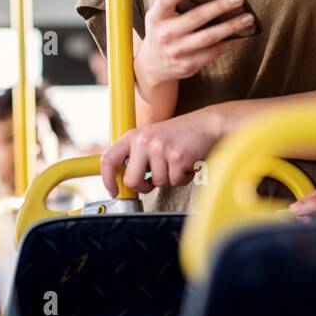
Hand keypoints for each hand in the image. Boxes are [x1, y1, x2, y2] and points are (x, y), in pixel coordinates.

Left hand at [99, 112, 220, 194]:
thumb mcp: (152, 138)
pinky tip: (187, 163)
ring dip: (170, 178)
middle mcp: (144, 140)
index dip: (108, 179)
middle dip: (144, 187)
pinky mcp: (176, 157)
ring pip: (157, 183)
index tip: (114, 191)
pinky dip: (183, 177)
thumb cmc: (181, 134)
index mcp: (134, 136)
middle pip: (131, 180)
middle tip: (154, 180)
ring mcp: (160, 148)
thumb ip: (137, 155)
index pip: (109, 159)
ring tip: (177, 163)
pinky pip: (175, 181)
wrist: (207, 125)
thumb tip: (125, 180)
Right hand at [133, 0, 252, 91]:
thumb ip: (174, 1)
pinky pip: (214, 52)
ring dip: (231, 26)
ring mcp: (177, 52)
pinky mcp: (189, 65)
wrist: (154, 65)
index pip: (165, 0)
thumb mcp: (159, 15)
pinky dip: (230, 43)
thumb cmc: (162, 31)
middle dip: (219, 7)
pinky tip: (242, 34)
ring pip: (209, 37)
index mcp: (156, 17)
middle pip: (195, 18)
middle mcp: (165, 35)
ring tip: (248, 18)